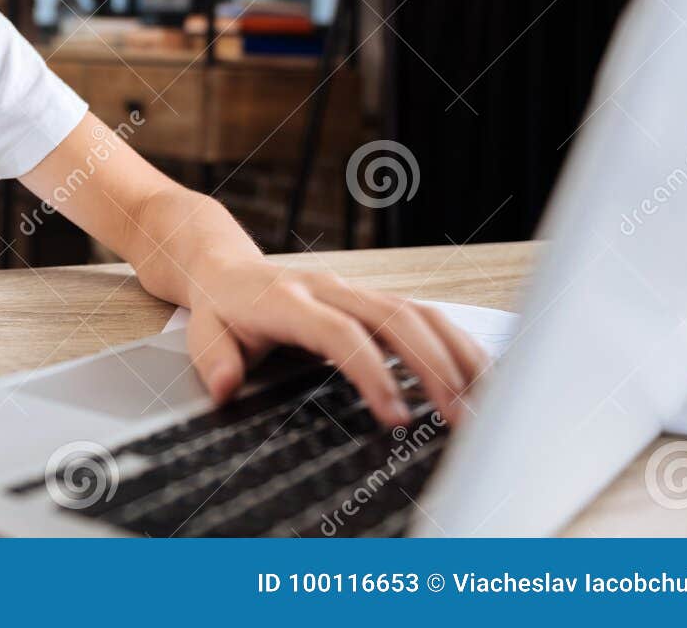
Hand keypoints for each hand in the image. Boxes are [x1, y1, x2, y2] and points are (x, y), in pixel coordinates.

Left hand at [181, 256, 489, 427]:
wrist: (227, 268)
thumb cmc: (220, 309)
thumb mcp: (202, 333)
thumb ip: (214, 361)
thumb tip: (225, 387)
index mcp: (287, 300)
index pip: (339, 333)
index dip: (371, 372)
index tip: (395, 416)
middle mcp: (328, 289)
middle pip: (394, 319)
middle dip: (432, 367)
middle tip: (459, 418)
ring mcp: (354, 290)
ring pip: (417, 313)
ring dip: (455, 354)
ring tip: (484, 401)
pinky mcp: (372, 298)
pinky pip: (422, 314)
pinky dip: (454, 343)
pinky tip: (478, 375)